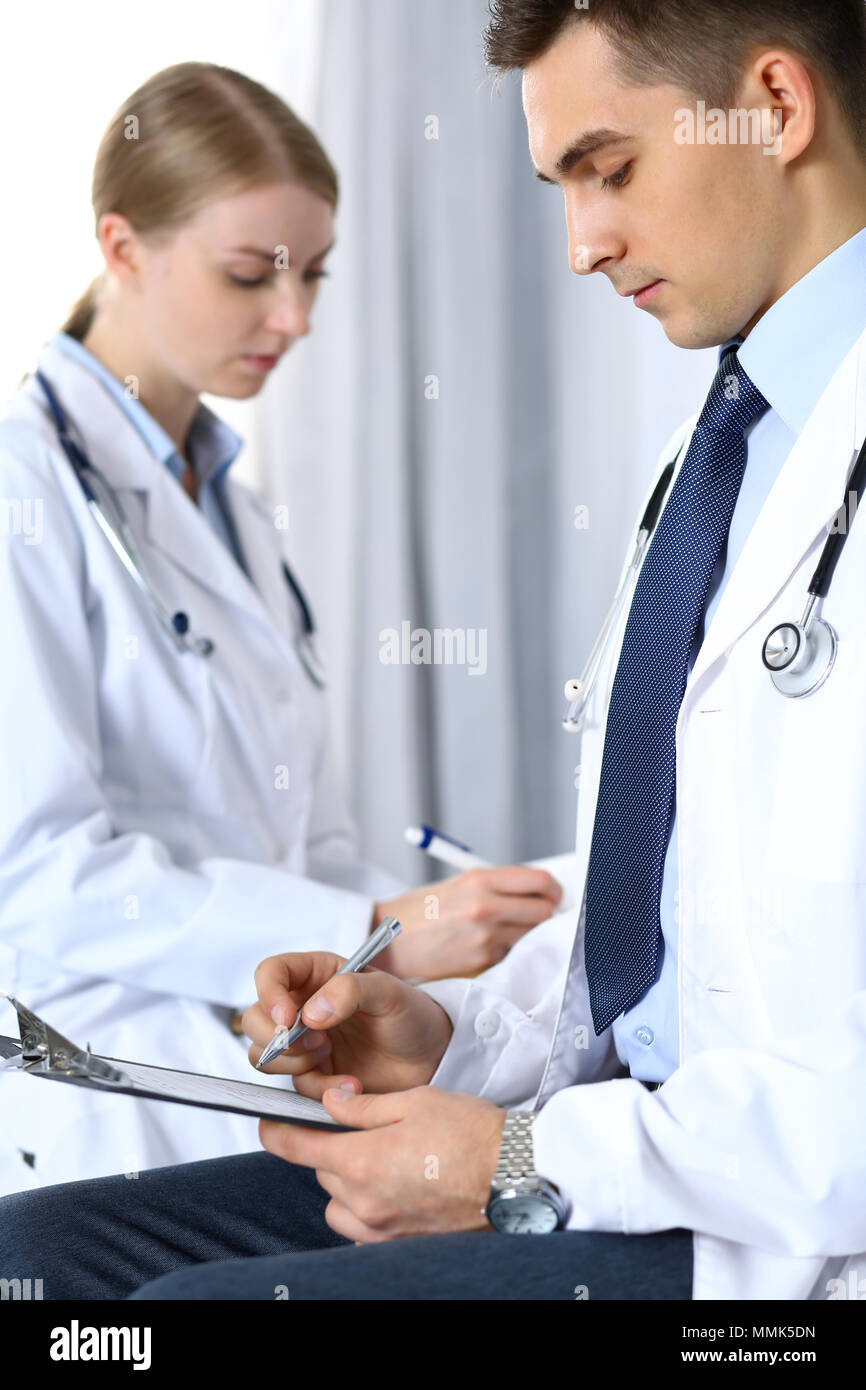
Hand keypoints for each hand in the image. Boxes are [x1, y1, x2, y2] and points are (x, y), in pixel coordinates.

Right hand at [242, 951, 452, 1096]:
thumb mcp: (389, 993)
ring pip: (263, 1055)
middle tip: (316, 1043)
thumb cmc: (411, 1015)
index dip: (268, 993)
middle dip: (275, 1037)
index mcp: (317, 974)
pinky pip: (292, 1088)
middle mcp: (302, 1007)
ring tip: (332, 1057)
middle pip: (254, 1019)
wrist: (431, 1059)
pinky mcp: (312, 1077)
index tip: (288, 1018)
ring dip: (293, 1063)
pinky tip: (351, 1084)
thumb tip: (310, 1013)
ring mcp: (304, 1044)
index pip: (271, 973)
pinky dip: (318, 1090)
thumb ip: (350, 991)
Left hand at [259, 1085, 506, 1241]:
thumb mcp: (416, 1101)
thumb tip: (329, 1103)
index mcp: (364, 1162)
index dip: (277, 1134)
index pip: (299, 1149)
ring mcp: (383, 1230)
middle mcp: (367, 1203)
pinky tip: (396, 1189)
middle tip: (367, 1129)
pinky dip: (368, 1210)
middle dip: (335, 1150)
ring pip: (339, 1207)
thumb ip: (363, 1106)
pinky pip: (364, 1230)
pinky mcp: (400, 1245)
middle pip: (323, 1175)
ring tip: (383, 1162)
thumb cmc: (473, 1134)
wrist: (517, 1176)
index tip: (269, 1126)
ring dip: (348, 1184)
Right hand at [371, 866, 562, 979]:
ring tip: (510, 929)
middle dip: (547, 913)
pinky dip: (508, 948)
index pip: (540, 881)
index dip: (553, 889)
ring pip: (532, 935)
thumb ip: (497, 886)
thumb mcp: (458, 884)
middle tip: (540, 913)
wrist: (388, 940)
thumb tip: (538, 892)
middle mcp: (485, 907)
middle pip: (544, 911)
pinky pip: (511, 953)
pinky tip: (490, 944)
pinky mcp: (481, 962)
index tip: (553, 894)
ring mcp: (484, 938)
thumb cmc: (421, 910)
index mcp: (479, 880)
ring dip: (529, 932)